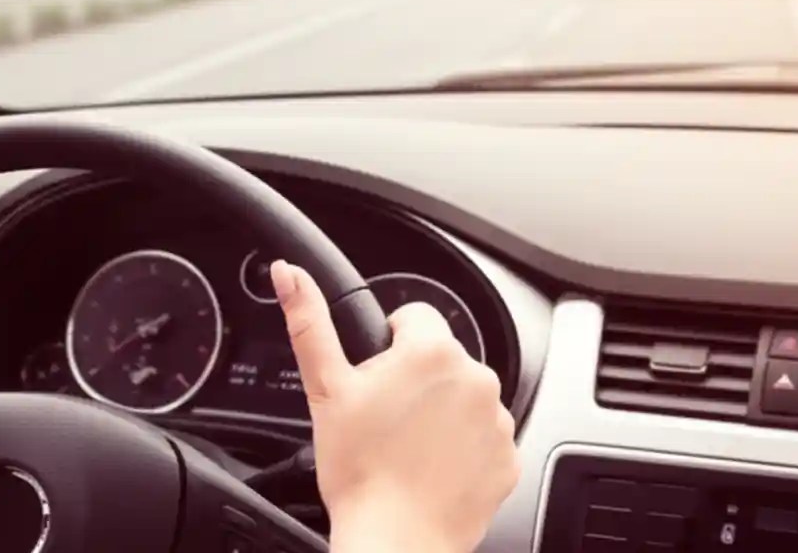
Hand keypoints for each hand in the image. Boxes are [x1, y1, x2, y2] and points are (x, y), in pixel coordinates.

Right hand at [270, 261, 518, 552]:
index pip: (415, 317)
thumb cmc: (358, 470)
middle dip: (416, 379)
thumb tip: (289, 273)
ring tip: (408, 447)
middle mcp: (476, 377)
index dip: (389, 344)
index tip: (376, 381)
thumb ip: (309, 322)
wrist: (394, 540)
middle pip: (441, 358)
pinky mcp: (508, 457)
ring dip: (442, 412)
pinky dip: (463, 448)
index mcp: (432, 351)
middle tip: (385, 419)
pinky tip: (432, 467)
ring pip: (464, 397)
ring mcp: (498, 419)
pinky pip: (485, 438)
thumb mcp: (325, 388)